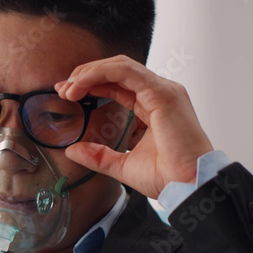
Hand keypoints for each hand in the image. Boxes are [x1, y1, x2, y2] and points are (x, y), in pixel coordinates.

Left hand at [55, 54, 213, 199]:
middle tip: (63, 88)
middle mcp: (160, 94)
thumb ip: (98, 156)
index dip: (91, 85)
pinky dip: (100, 73)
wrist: (189, 186)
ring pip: (120, 66)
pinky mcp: (162, 93)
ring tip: (69, 86)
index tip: (68, 94)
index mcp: (154, 106)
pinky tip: (81, 83)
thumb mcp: (123, 165)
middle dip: (86, 75)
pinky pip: (126, 72)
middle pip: (117, 71)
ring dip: (90, 72)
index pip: (118, 85)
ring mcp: (163, 90)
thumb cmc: (168, 177)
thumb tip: (72, 151)